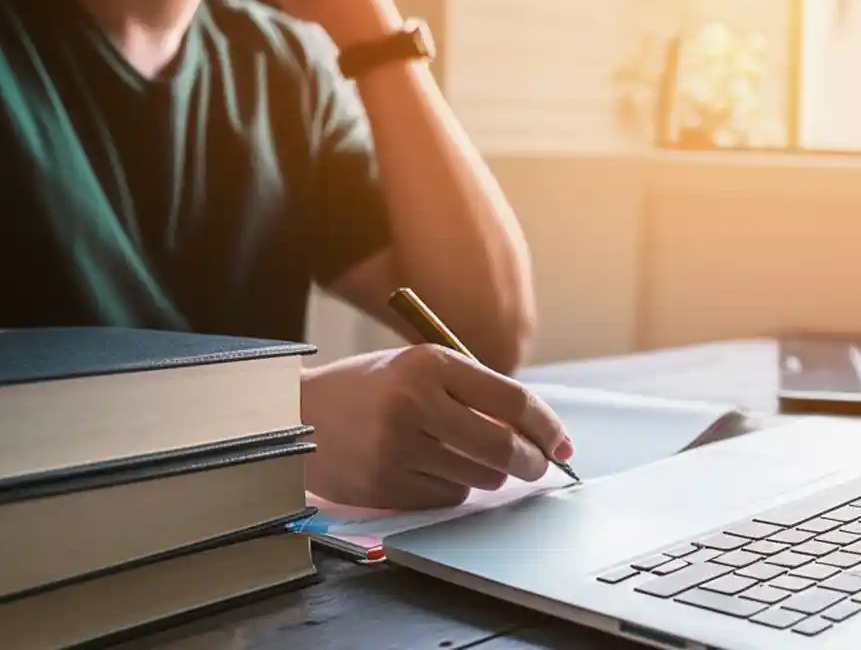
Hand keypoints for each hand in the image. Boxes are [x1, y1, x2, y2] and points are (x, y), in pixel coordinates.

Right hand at [301, 345, 575, 509]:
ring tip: (468, 458)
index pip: (512, 399)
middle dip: (531, 461)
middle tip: (538, 466)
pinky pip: (448, 497)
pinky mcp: (385, 485)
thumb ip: (474, 394)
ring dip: (490, 475)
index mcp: (429, 363)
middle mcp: (414, 403)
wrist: (296, 415)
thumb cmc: (371, 390)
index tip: (564, 444)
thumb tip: (538, 436)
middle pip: (503, 446)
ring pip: (480, 477)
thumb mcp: (419, 370)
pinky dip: (454, 488)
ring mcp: (396, 448)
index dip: (548, 426)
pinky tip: (429, 470)